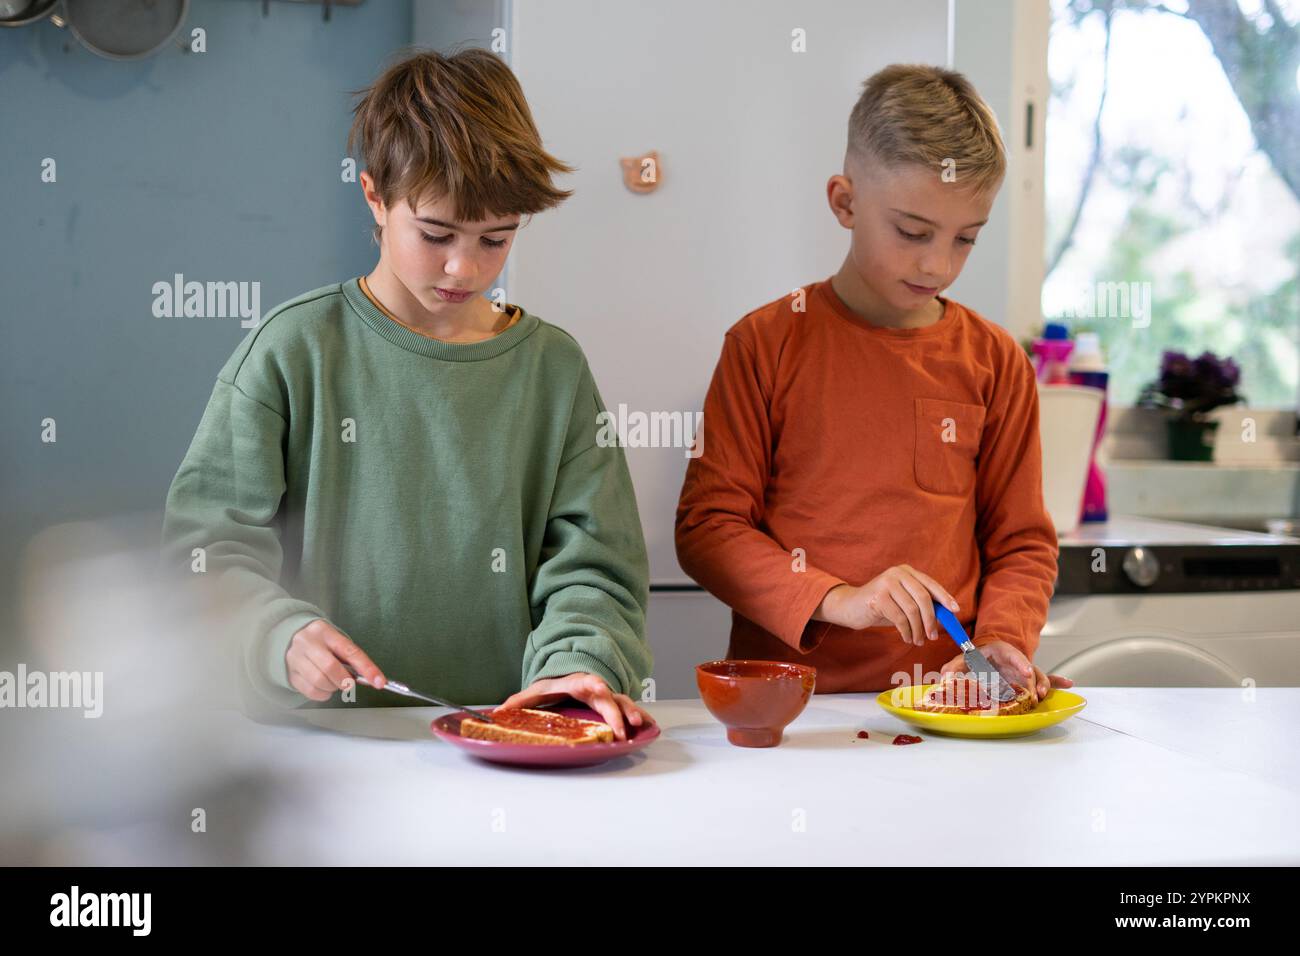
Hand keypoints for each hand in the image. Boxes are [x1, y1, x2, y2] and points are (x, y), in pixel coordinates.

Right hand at [285, 618, 385, 701]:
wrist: (290, 637)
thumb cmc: (321, 642)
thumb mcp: (335, 641)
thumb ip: (350, 657)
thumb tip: (370, 677)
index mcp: (325, 632)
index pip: (350, 651)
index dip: (367, 668)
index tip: (379, 682)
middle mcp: (308, 643)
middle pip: (330, 667)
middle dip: (345, 680)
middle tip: (349, 683)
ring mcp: (295, 658)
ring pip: (319, 681)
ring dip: (333, 687)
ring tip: (334, 682)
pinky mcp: (290, 673)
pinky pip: (310, 691)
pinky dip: (323, 694)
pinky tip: (324, 687)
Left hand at [498, 673, 654, 741]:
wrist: (572, 674)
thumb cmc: (556, 684)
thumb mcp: (537, 690)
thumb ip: (520, 701)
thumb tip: (497, 713)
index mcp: (579, 682)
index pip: (589, 683)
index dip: (595, 686)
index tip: (601, 689)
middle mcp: (598, 688)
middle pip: (610, 699)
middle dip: (619, 712)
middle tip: (626, 728)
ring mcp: (609, 696)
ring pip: (624, 704)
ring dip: (634, 714)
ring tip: (642, 727)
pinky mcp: (615, 705)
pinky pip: (629, 710)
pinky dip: (641, 717)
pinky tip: (650, 727)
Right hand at [814, 565, 958, 645]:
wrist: (850, 607)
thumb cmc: (881, 606)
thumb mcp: (903, 602)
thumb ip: (921, 604)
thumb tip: (946, 616)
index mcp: (906, 571)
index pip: (930, 584)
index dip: (945, 597)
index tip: (955, 610)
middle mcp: (897, 573)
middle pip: (923, 598)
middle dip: (931, 620)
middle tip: (933, 636)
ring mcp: (886, 583)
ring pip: (912, 610)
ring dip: (918, 630)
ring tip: (918, 640)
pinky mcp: (878, 597)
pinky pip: (900, 618)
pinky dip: (906, 632)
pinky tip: (906, 637)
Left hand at [940, 639, 1073, 703]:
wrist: (985, 656)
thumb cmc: (976, 657)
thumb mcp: (964, 659)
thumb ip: (953, 666)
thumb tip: (944, 676)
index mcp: (1001, 650)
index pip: (1012, 654)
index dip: (1020, 662)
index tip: (1026, 671)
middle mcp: (1016, 659)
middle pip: (1027, 668)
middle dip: (1032, 681)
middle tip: (1034, 694)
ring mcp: (1024, 669)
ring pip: (1038, 675)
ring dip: (1044, 684)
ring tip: (1043, 695)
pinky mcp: (1028, 679)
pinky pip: (1045, 679)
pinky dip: (1057, 681)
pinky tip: (1068, 684)